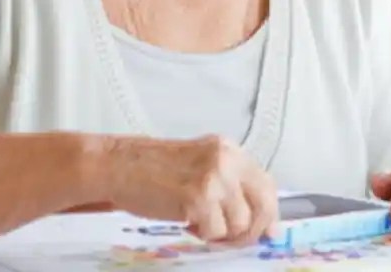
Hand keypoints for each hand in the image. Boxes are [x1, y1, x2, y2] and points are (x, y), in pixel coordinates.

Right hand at [102, 135, 277, 245]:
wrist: (119, 166)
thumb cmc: (155, 168)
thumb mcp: (202, 164)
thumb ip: (231, 184)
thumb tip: (261, 217)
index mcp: (230, 151)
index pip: (267, 184)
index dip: (270, 212)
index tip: (268, 230)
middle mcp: (227, 161)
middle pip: (263, 206)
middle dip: (252, 230)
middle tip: (234, 238)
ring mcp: (214, 179)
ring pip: (240, 224)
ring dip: (222, 234)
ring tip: (200, 224)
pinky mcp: (197, 198)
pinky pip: (215, 231)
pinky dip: (203, 235)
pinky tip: (187, 223)